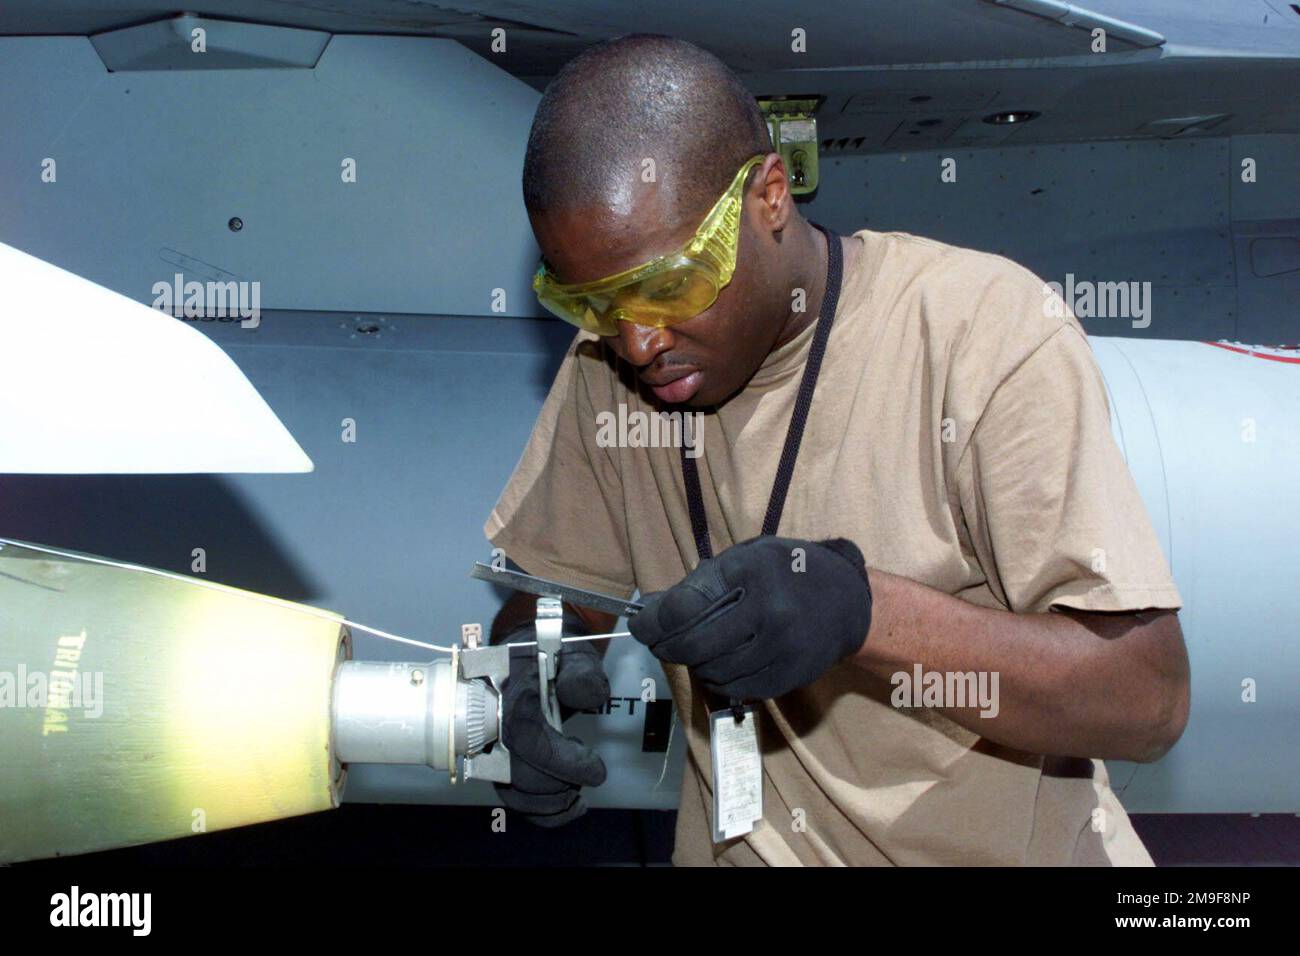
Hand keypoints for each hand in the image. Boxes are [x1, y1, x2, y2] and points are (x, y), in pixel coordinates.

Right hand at [494, 630, 608, 826]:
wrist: (534, 660)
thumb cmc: (556, 659)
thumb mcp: (575, 657)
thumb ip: (582, 674)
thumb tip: (581, 693)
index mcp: (508, 689)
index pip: (523, 729)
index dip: (558, 756)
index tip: (594, 767)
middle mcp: (491, 720)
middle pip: (514, 767)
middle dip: (558, 780)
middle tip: (592, 773)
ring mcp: (491, 746)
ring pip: (510, 789)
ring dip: (550, 800)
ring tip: (578, 788)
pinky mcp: (498, 765)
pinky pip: (513, 800)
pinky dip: (543, 812)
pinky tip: (569, 805)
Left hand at [629, 535, 871, 699]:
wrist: (849, 600)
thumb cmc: (788, 572)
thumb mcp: (745, 559)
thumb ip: (700, 584)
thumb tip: (650, 612)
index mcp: (752, 572)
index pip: (685, 607)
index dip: (653, 622)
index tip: (641, 625)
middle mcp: (770, 611)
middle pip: (693, 645)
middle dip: (668, 646)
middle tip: (661, 642)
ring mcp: (783, 648)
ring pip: (712, 671)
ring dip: (696, 664)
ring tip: (701, 648)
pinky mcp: (790, 676)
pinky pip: (737, 688)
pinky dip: (721, 679)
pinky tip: (725, 662)